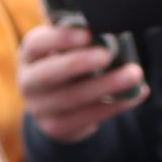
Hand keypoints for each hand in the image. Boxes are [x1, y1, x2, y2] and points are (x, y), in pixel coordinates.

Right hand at [17, 23, 144, 143]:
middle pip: (47, 74)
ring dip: (105, 86)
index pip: (36, 44)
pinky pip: (84, 118)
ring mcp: (39, 108)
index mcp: (31, 55)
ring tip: (133, 75)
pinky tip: (133, 96)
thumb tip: (115, 34)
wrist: (59, 106)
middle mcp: (28, 82)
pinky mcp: (55, 127)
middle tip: (107, 55)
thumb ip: (87, 40)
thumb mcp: (72, 48)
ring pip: (71, 98)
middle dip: (78, 63)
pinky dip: (112, 106)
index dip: (60, 39)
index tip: (88, 34)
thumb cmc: (71, 65)